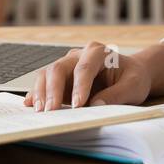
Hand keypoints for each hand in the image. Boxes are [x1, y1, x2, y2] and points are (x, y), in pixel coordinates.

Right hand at [22, 41, 152, 110]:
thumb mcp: (134, 86)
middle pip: (59, 68)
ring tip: (41, 112)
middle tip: (51, 111)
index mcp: (97, 52)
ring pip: (47, 74)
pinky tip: (30, 105)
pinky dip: (36, 94)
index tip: (79, 105)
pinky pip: (44, 83)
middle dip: (53, 90)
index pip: (85, 67)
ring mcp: (67, 66)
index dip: (79, 86)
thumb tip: (96, 105)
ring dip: (41, 93)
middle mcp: (78, 55)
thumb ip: (117, 94)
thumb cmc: (132, 78)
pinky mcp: (60, 79)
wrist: (129, 75)